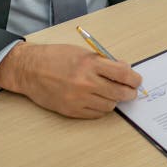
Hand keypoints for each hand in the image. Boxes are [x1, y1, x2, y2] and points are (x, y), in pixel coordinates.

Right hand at [0, 42, 141, 118]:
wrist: (30, 69)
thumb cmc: (55, 57)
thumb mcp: (81, 52)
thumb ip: (102, 62)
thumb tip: (123, 70)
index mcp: (89, 64)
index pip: (122, 73)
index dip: (134, 78)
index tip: (137, 80)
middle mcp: (86, 83)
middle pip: (119, 92)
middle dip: (129, 92)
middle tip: (131, 91)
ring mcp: (79, 99)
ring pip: (109, 105)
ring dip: (114, 99)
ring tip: (110, 93)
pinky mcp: (72, 111)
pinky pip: (96, 114)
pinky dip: (101, 108)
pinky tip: (98, 100)